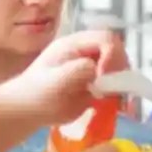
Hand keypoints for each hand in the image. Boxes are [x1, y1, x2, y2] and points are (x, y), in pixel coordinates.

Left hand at [10, 30, 128, 125]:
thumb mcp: (54, 80)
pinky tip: (119, 107)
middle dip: (120, 69)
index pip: (106, 39)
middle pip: (118, 52)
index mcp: (76, 45)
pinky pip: (117, 87)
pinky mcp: (98, 86)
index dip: (112, 54)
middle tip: (114, 88)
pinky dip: (121, 96)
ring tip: (119, 101)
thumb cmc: (36, 94)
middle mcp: (88, 54)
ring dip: (123, 84)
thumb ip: (77, 70)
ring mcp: (94, 69)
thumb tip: (97, 69)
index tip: (104, 75)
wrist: (28, 112)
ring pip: (121, 70)